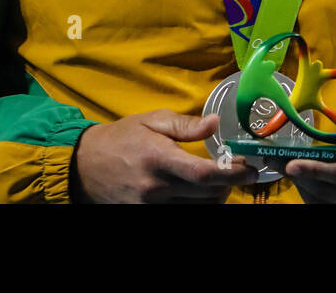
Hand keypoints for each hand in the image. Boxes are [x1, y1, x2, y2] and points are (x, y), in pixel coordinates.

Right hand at [70, 109, 258, 202]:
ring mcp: (152, 205)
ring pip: (198, 209)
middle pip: (207, 194)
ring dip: (215, 197)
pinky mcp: (146, 214)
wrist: (84, 165)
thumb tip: (215, 123)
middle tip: (240, 172)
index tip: (251, 171)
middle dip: (229, 184)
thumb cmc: (121, 138)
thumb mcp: (152, 121)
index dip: (233, 175)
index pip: (204, 174)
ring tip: (221, 182)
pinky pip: (181, 214)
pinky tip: (200, 193)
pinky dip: (197, 205)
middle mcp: (157, 188)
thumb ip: (185, 125)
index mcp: (160, 159)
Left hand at [274, 118, 335, 202]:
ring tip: (286, 166)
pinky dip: (314, 195)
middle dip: (300, 176)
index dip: (316, 169)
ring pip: (326, 204)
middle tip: (275, 160)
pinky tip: (304, 179)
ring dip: (303, 186)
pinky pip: (330, 208)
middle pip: (329, 193)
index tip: (292, 163)